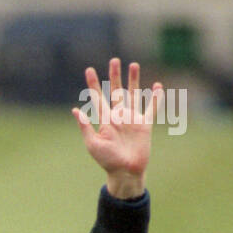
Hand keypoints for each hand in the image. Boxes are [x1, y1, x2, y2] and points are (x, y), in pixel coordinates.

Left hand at [72, 59, 162, 198]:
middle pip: (116, 91)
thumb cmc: (107, 161)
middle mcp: (118, 116)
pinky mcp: (145, 125)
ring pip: (133, 94)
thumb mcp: (93, 145)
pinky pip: (151, 109)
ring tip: (134, 65)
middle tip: (114, 60)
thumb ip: (85, 127)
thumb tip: (75, 110)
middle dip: (114, 76)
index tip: (88, 70)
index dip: (92, 84)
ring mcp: (132, 119)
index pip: (98, 98)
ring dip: (134, 80)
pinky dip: (155, 98)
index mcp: (105, 120)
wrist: (125, 172)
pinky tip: (157, 86)